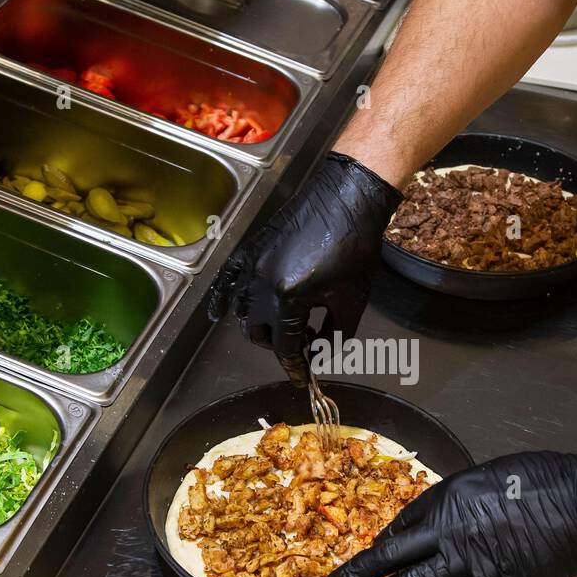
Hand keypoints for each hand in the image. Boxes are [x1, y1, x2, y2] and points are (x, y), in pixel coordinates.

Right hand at [208, 152, 401, 386]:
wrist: (347, 197)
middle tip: (303, 344)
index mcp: (288, 298)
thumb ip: (336, 335)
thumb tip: (323, 355)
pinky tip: (221, 313)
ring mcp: (251, 264)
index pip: (285, 347)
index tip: (303, 379)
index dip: (296, 367)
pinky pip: (225, 282)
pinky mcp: (249, 249)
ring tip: (281, 326)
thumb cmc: (355, 247)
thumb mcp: (353, 299)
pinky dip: (222, 300)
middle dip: (278, 345)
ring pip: (241, 311)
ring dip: (258, 326)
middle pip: (258, 332)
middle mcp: (261, 284)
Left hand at [324, 445, 576, 576]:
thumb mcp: (480, 477)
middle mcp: (454, 536)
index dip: (376, 549)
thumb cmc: (537, 480)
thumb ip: (447, 503)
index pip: (398, 531)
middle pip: (396, 563)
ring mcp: (475, 566)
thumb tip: (417, 525)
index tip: (361, 559)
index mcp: (449, 503)